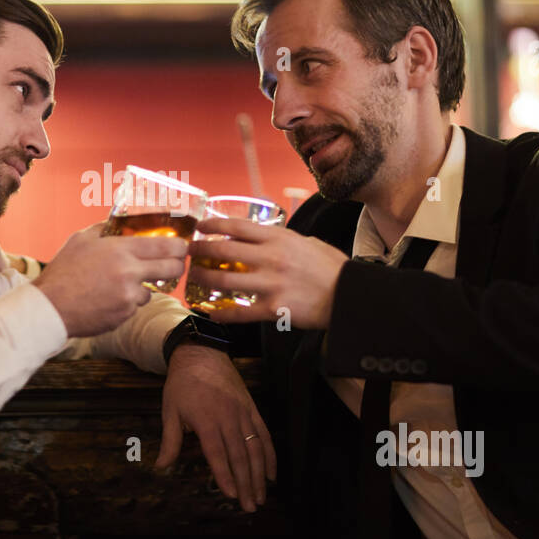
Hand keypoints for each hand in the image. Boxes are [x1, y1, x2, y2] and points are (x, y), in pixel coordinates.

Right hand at [34, 222, 188, 336]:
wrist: (51, 307)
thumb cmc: (63, 271)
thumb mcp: (81, 239)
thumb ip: (104, 229)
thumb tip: (119, 222)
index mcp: (122, 251)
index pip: (167, 247)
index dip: (181, 247)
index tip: (183, 246)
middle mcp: (130, 274)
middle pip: (172, 269)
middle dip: (177, 266)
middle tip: (174, 264)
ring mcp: (129, 297)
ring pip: (151, 291)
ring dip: (142, 288)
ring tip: (120, 285)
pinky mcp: (124, 316)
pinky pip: (134, 307)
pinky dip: (126, 303)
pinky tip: (107, 298)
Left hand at [156, 345, 275, 511]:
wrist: (201, 352)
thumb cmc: (182, 383)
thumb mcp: (170, 409)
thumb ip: (170, 440)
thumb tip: (162, 466)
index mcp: (206, 420)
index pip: (218, 453)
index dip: (225, 475)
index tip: (231, 495)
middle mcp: (228, 418)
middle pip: (240, 456)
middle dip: (246, 483)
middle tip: (250, 506)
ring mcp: (243, 413)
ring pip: (255, 448)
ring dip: (259, 474)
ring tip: (261, 496)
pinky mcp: (252, 409)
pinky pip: (264, 434)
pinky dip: (270, 455)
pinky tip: (271, 474)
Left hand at [187, 217, 348, 328]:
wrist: (349, 295)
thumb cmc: (332, 268)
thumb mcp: (309, 242)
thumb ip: (285, 239)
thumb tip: (267, 237)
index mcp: (279, 238)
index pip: (237, 227)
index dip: (213, 225)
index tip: (200, 226)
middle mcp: (271, 258)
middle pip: (224, 250)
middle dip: (200, 250)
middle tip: (189, 252)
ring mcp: (270, 283)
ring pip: (225, 279)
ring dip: (204, 278)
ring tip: (194, 277)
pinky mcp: (273, 308)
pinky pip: (240, 312)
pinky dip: (222, 313)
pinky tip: (210, 312)